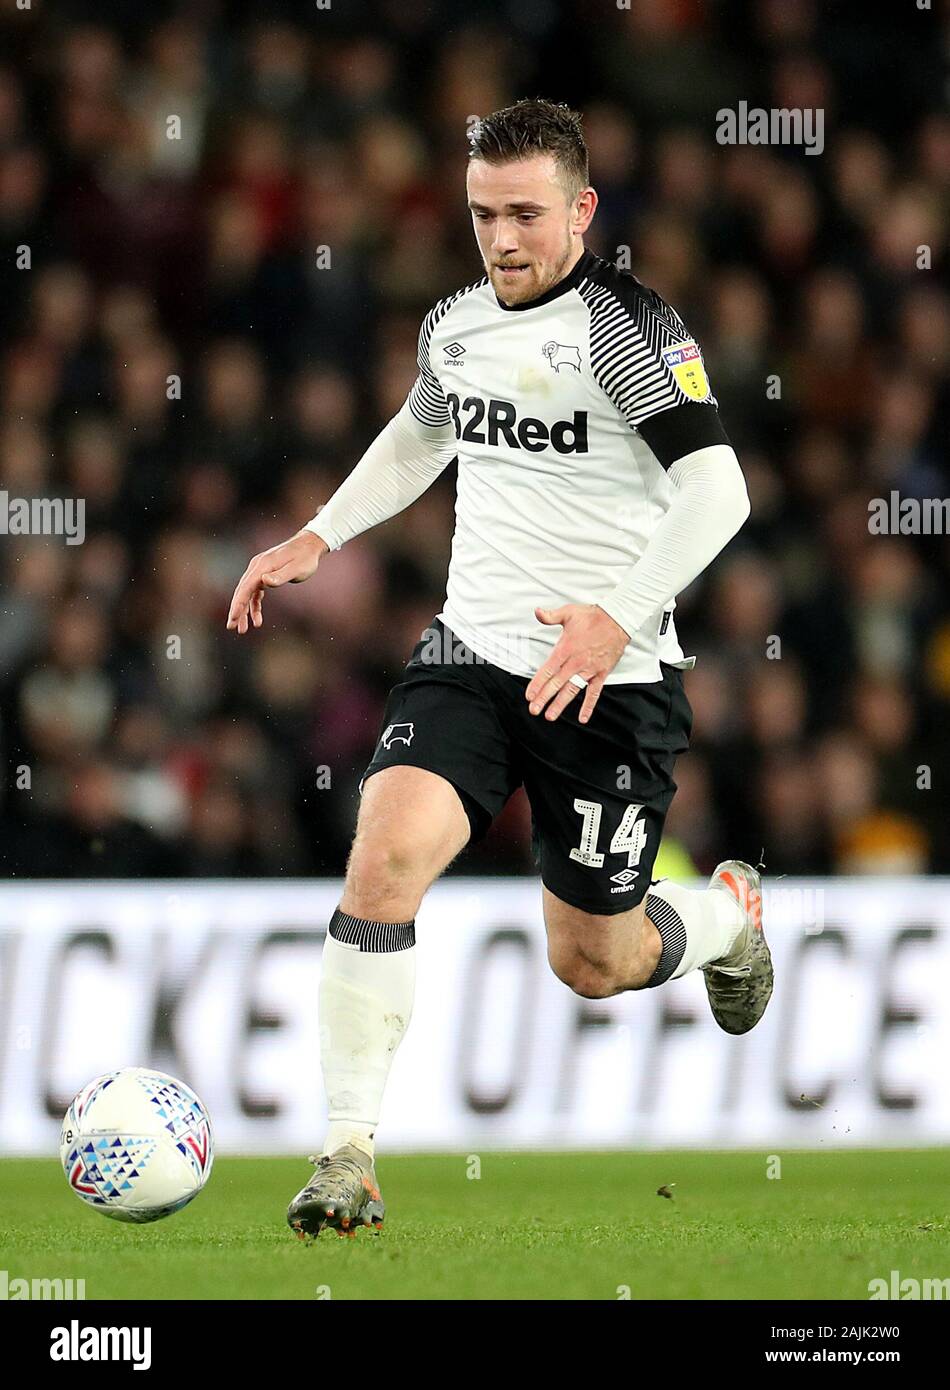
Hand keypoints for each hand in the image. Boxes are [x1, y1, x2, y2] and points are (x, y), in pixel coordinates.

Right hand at [226, 528, 327, 633]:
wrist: (309, 545)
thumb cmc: (305, 558)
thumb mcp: (297, 569)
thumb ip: (281, 576)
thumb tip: (264, 581)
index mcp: (262, 566)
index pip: (246, 587)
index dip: (238, 603)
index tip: (233, 617)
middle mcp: (257, 567)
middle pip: (242, 590)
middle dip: (237, 610)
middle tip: (232, 627)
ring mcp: (259, 570)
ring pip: (247, 593)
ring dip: (244, 611)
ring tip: (243, 629)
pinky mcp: (264, 574)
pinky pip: (255, 592)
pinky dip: (254, 605)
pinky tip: (256, 618)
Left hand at [525, 603, 629, 722]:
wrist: (619, 619)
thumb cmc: (593, 616)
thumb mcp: (569, 612)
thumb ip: (551, 616)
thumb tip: (537, 612)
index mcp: (566, 648)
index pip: (548, 670)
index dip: (537, 684)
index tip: (529, 695)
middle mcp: (576, 662)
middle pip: (557, 683)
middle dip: (544, 698)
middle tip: (534, 710)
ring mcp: (589, 669)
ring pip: (572, 690)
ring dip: (561, 704)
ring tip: (551, 716)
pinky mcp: (601, 673)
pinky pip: (594, 692)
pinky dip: (589, 705)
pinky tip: (583, 717)